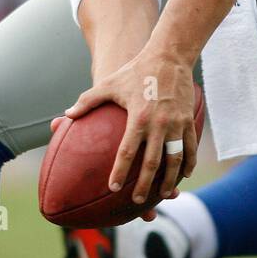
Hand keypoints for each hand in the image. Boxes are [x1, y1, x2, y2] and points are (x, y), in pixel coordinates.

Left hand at [65, 47, 197, 206]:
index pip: (127, 151)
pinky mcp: (188, 120)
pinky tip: (183, 175)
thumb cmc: (135, 70)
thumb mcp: (109, 83)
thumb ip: (88, 101)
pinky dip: (188, 163)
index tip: (113, 188)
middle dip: (145, 185)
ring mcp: (176, 123)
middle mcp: (159, 124)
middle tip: (136, 201)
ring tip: (163, 196)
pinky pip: (190, 147)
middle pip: (152, 163)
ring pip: (175, 159)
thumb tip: (66, 115)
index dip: (119, 171)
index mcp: (138, 117)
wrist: (169, 56)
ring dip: (169, 180)